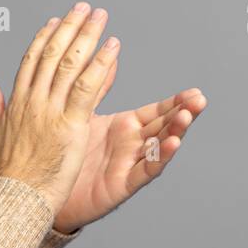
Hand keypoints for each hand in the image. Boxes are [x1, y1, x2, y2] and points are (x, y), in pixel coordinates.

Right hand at [0, 2, 118, 214]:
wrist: (15, 198)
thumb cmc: (5, 175)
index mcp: (16, 103)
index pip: (31, 60)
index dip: (44, 38)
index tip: (55, 21)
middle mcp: (33, 101)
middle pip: (53, 55)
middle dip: (70, 28)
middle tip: (83, 8)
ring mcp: (51, 111)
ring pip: (71, 64)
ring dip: (88, 36)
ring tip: (101, 16)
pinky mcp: (71, 125)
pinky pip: (88, 88)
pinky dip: (102, 64)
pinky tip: (113, 47)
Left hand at [50, 48, 206, 232]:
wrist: (48, 191)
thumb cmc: (67, 154)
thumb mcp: (84, 115)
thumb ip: (97, 88)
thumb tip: (107, 56)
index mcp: (126, 127)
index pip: (157, 111)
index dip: (176, 102)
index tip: (195, 91)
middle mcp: (133, 144)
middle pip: (164, 126)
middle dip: (183, 113)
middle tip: (199, 99)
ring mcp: (130, 164)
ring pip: (159, 146)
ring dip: (175, 131)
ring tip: (187, 116)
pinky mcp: (122, 184)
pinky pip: (145, 170)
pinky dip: (159, 158)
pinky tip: (172, 144)